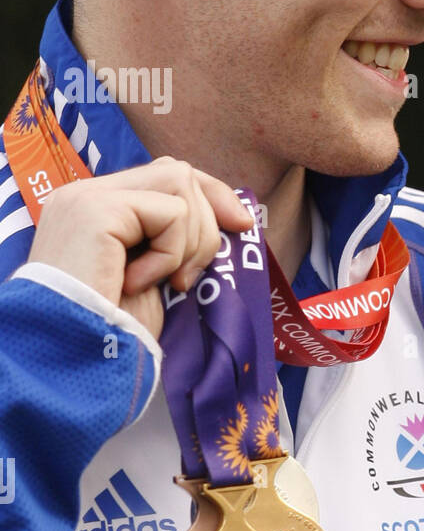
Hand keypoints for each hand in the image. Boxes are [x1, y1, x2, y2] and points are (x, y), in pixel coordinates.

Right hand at [27, 157, 254, 341]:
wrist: (75, 358)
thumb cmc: (116, 331)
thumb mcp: (156, 277)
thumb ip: (176, 240)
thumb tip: (237, 216)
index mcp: (97, 208)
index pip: (166, 175)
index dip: (212, 194)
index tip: (242, 226)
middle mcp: (86, 194)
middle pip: (179, 172)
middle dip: (208, 222)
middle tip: (187, 278)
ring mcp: (88, 198)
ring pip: (180, 184)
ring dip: (191, 242)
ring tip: (164, 282)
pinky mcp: (96, 210)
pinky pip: (171, 214)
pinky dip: (171, 254)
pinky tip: (137, 284)